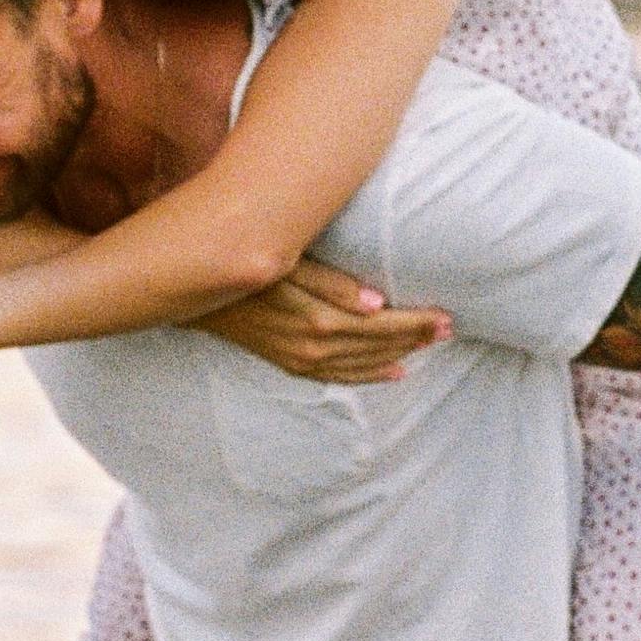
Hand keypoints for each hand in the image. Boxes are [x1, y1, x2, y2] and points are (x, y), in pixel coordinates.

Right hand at [206, 257, 453, 384]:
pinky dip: (370, 376)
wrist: (191, 293)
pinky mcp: (290, 363)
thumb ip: (330, 283)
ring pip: (364, 365)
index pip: (383, 326)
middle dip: (416, 338)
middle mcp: (313, 348)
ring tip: (430, 346)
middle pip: (379, 346)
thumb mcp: (285, 263)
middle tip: (450, 329)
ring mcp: (301, 361)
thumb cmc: (242, 265)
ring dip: (400, 355)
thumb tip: (376, 302)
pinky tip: (394, 373)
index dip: (416, 323)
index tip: (446, 316)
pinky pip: (339, 376)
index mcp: (319, 321)